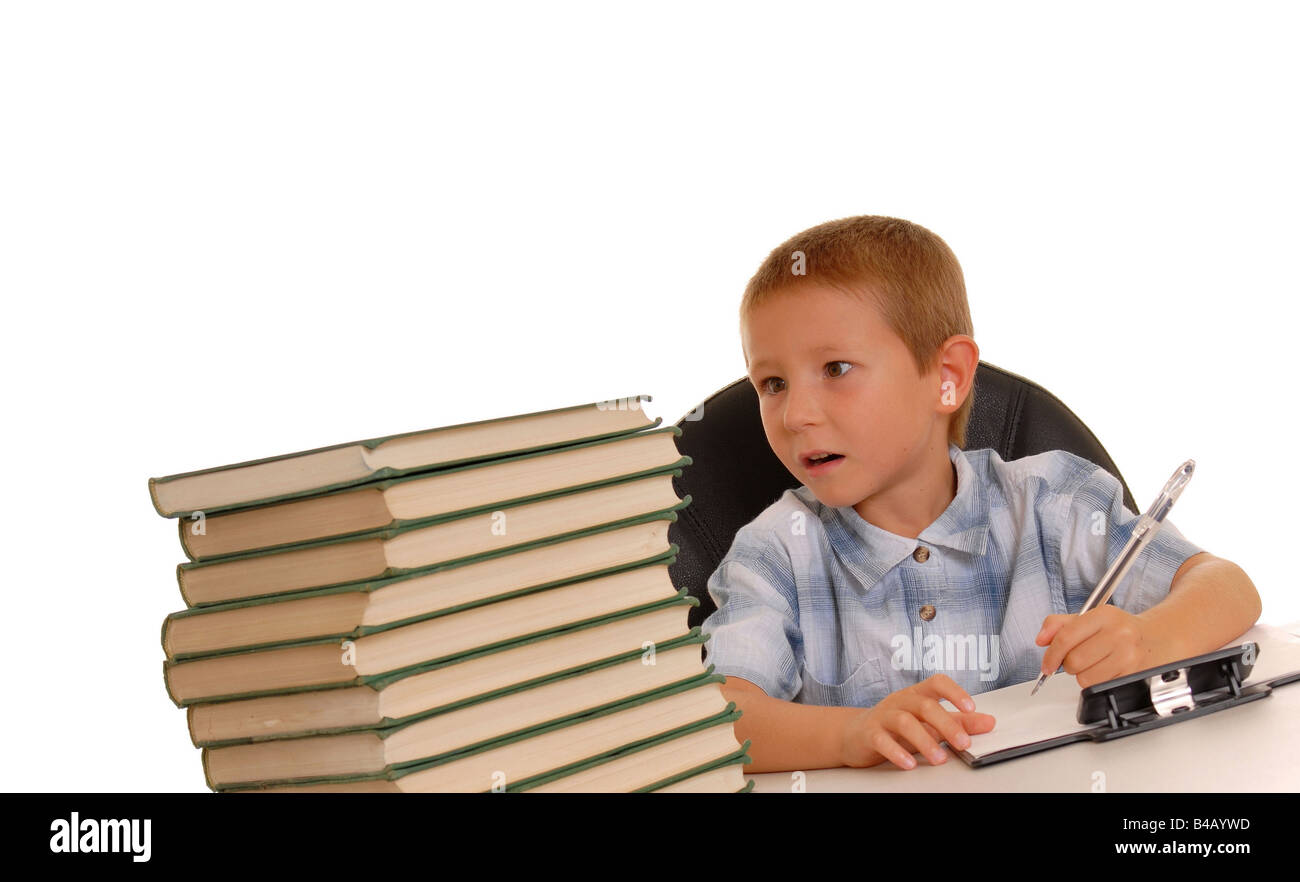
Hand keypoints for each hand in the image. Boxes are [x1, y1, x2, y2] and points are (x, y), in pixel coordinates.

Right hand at [839, 674, 995, 769]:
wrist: (854, 733)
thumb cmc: (895, 725)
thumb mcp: (929, 722)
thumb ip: (959, 722)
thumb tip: (989, 722)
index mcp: (917, 694)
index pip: (937, 682)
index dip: (954, 692)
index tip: (971, 708)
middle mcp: (900, 701)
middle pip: (925, 706)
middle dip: (946, 725)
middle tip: (964, 743)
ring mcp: (883, 715)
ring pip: (904, 722)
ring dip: (925, 741)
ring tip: (940, 758)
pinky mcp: (869, 733)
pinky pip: (882, 740)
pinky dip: (897, 752)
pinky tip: (910, 764)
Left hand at [1036, 605, 1158, 688]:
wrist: (1158, 637)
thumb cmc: (1120, 629)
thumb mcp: (1091, 617)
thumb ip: (1059, 624)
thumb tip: (1041, 639)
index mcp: (1105, 615)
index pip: (1066, 637)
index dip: (1051, 654)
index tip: (1047, 664)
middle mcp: (1119, 634)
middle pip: (1074, 661)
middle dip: (1070, 665)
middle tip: (1079, 659)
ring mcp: (1129, 656)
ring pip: (1085, 678)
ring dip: (1084, 676)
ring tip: (1096, 664)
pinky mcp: (1135, 675)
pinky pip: (1101, 687)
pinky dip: (1098, 683)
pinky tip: (1107, 671)